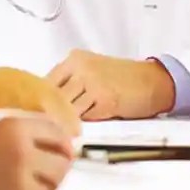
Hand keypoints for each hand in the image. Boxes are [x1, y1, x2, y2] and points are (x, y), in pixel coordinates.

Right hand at [0, 111, 74, 189]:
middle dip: (61, 165)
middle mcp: (23, 151)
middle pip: (62, 161)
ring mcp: (22, 179)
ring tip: (33, 182)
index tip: (66, 148)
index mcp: (16, 126)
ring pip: (53, 184)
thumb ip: (23, 126)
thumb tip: (55, 135)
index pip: (57, 132)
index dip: (64, 141)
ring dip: (47, 184)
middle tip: (55, 169)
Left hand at [46, 50, 174, 120]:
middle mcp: (82, 68)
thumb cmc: (123, 77)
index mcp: (75, 59)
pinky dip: (83, 124)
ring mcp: (93, 83)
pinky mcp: (104, 100)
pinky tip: (83, 127)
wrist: (152, 81)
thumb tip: (45, 100)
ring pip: (67, 109)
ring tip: (63, 130)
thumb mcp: (91, 69)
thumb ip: (69, 81)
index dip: (40, 100)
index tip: (36, 112)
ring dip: (66, 121)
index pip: (46, 81)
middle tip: (47, 126)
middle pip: (54, 96)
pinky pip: (85, 117)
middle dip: (50, 113)